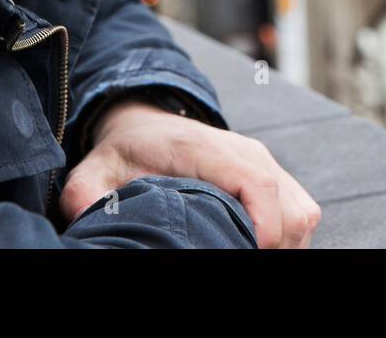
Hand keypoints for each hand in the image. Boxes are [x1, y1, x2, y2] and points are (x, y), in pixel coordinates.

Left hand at [60, 97, 321, 247]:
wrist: (147, 123)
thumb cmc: (125, 151)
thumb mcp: (96, 169)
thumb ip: (87, 192)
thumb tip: (84, 216)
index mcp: (204, 148)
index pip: (255, 180)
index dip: (263, 222)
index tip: (249, 251)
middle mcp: (244, 151)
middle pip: (288, 206)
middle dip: (274, 245)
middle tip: (240, 261)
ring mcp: (264, 162)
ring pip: (301, 213)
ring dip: (285, 244)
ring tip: (248, 256)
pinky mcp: (273, 175)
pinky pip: (301, 212)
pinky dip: (289, 236)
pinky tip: (259, 249)